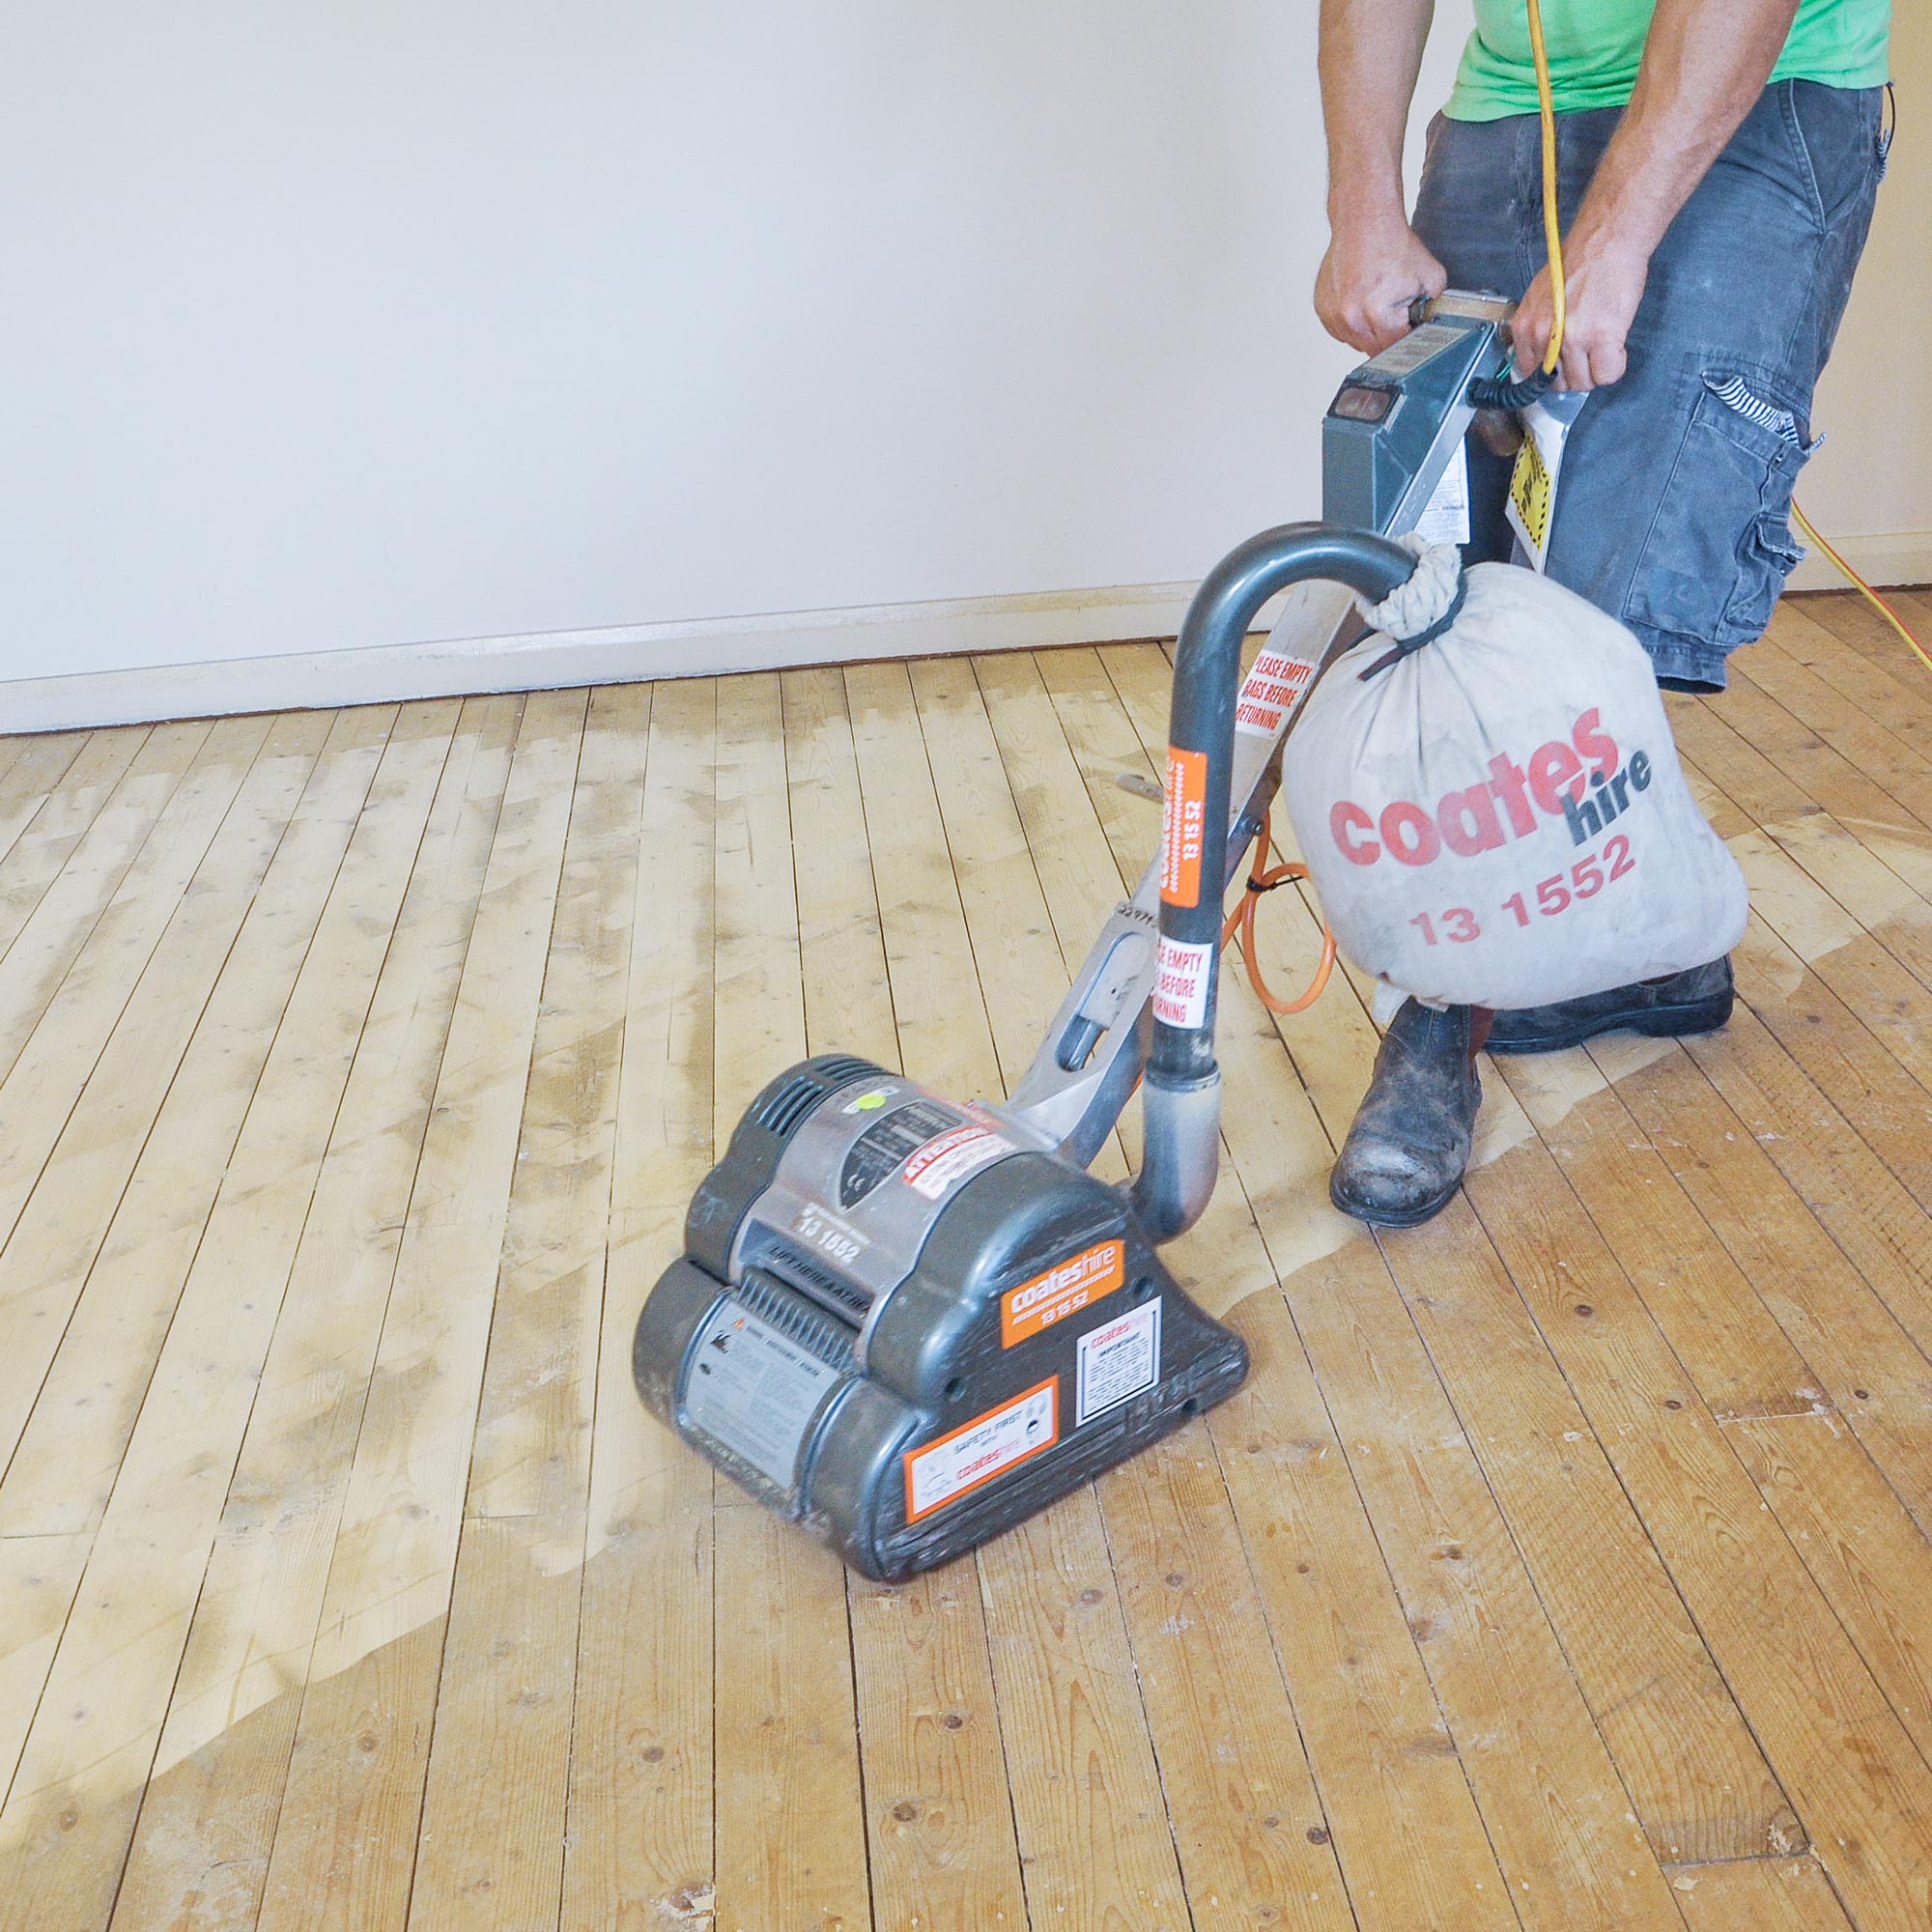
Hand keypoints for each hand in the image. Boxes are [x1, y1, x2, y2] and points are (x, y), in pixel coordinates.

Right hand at [1315, 215, 1447, 356]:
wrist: (1365, 223)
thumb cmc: (1394, 245)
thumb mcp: (1431, 278)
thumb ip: (1435, 310)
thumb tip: (1436, 329)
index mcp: (1378, 314)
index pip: (1396, 349)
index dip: (1406, 339)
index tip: (1409, 327)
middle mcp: (1351, 318)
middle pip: (1374, 350)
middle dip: (1387, 336)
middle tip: (1395, 311)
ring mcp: (1333, 315)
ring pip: (1356, 343)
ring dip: (1368, 331)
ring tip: (1376, 302)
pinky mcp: (1322, 310)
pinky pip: (1341, 331)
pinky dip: (1353, 322)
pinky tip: (1362, 301)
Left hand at [1511, 233, 1649, 388]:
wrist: (1604, 242)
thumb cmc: (1578, 265)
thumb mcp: (1539, 299)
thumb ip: (1537, 329)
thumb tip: (1543, 357)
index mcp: (1525, 328)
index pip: (1531, 376)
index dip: (1552, 374)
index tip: (1565, 365)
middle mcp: (1543, 337)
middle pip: (1558, 385)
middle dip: (1575, 374)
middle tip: (1589, 353)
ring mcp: (1572, 339)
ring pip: (1583, 383)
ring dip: (1596, 370)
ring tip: (1604, 347)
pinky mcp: (1600, 337)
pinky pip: (1607, 375)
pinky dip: (1614, 366)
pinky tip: (1616, 348)